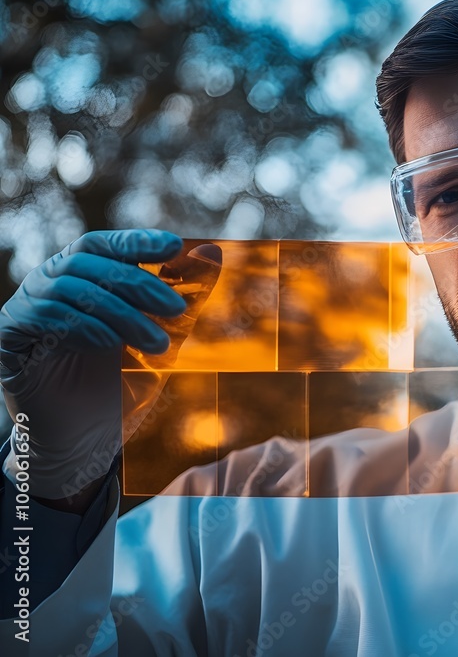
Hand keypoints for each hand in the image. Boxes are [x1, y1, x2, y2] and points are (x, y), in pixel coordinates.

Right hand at [0, 230, 220, 500]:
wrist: (84, 440)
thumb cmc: (121, 385)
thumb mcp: (162, 339)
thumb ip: (183, 299)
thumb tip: (214, 252)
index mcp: (83, 277)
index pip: (106, 244)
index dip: (137, 240)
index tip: (174, 245)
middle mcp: (50, 284)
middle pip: (89, 260)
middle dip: (138, 282)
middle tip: (176, 309)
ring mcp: (26, 307)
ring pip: (70, 287)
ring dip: (119, 312)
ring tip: (155, 344)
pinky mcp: (8, 336)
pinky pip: (41, 315)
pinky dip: (81, 325)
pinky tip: (110, 345)